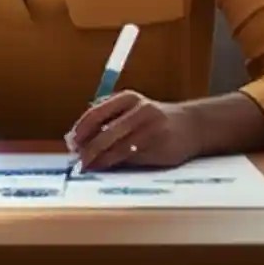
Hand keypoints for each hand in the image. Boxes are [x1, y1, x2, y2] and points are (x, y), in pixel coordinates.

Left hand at [68, 90, 200, 170]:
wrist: (192, 125)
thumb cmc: (154, 119)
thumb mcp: (131, 109)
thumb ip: (107, 119)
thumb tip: (76, 139)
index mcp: (128, 98)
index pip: (96, 113)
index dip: (80, 130)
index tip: (71, 142)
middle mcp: (140, 110)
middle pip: (106, 132)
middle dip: (88, 148)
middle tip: (77, 159)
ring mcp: (152, 128)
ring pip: (118, 146)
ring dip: (100, 158)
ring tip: (88, 166)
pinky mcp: (161, 145)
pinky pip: (133, 156)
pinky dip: (116, 163)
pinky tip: (107, 167)